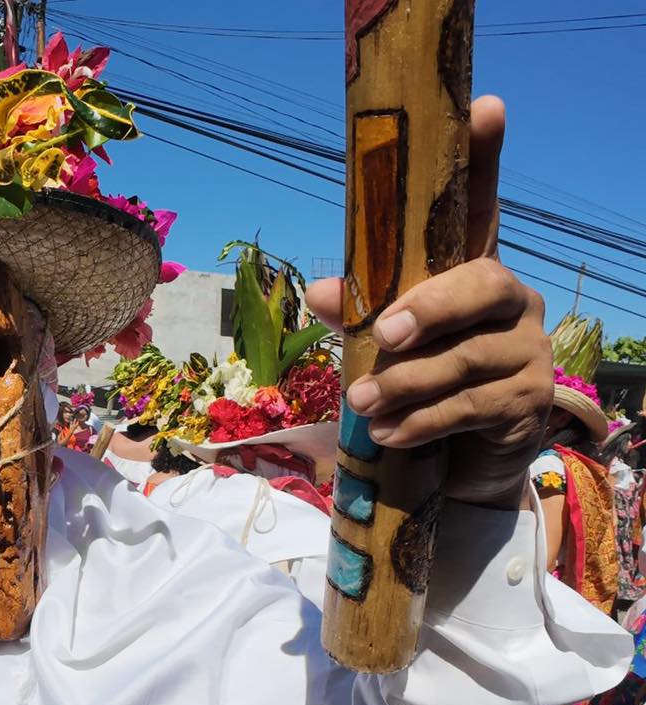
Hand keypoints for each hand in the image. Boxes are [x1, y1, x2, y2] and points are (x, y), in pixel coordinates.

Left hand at [306, 97, 550, 508]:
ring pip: (469, 357)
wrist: (460, 459)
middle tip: (385, 333)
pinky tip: (389, 433)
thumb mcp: (382, 345)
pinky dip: (422, 422)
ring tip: (362, 403)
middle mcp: (510, 301)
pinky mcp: (526, 403)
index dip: (484, 160)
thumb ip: (357, 314)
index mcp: (471, 271)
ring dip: (407, 382)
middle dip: (431, 307)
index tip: (486, 107)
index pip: (481, 208)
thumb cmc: (417, 383)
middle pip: (483, 284)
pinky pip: (472, 407)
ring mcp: (526, 351)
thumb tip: (317, 292)